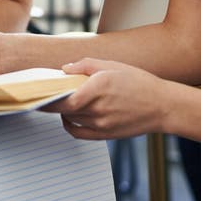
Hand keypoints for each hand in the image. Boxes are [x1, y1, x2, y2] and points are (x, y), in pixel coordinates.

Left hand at [45, 58, 170, 139]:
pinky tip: (69, 115)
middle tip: (43, 94)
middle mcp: (99, 109)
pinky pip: (78, 133)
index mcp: (99, 88)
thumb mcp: (112, 65)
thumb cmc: (138, 82)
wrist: (162, 106)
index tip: (38, 92)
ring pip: (70, 120)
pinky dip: (69, 125)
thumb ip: (85, 65)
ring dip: (62, 111)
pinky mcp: (105, 135)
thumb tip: (64, 69)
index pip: (64, 100)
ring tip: (62, 99)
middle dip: (51, 102)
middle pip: (64, 110)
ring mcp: (102, 124)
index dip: (48, 98)